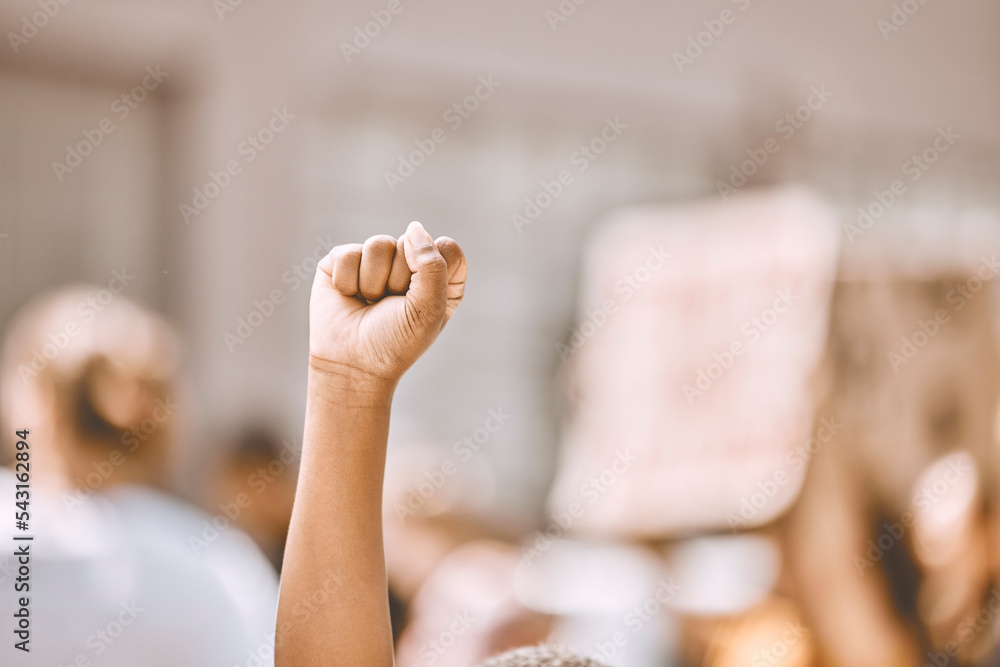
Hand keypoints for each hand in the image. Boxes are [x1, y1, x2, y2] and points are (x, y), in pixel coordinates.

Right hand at [309, 221, 466, 384]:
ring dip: (373, 282)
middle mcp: (409, 264)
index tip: (423, 300)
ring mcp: (376, 260)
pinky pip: (348, 253)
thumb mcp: (429, 309)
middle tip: (391, 306)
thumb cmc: (396, 342)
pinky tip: (349, 297)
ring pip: (378, 243)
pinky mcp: (343, 261)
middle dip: (400, 280)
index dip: (434, 271)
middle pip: (411, 243)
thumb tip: (413, 228)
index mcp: (440, 277)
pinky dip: (348, 282)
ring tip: (369, 302)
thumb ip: (432, 265)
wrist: (352, 364)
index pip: (447, 248)